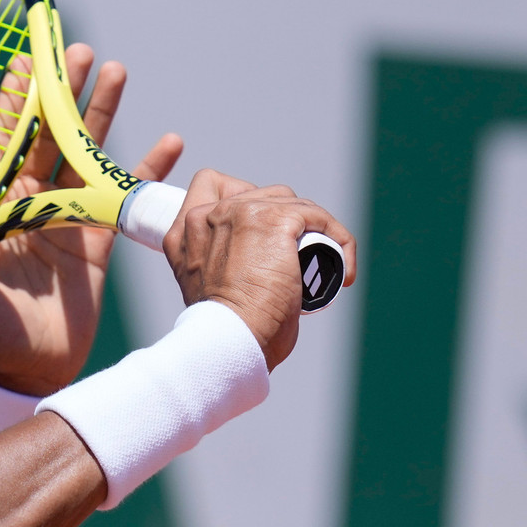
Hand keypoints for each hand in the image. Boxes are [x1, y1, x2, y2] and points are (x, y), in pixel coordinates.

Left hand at [0, 44, 182, 396]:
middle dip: (64, 93)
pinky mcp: (99, 241)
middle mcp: (32, 206)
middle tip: (78, 50)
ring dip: (103, 114)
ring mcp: (68, 220)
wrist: (32, 371)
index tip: (24, 61)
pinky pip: (126, 195)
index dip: (15, 105)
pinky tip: (170, 141)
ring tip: (117, 69)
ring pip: (88, 154)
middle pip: (51, 137)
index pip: (5, 145)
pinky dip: (146, 170)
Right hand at [164, 168, 357, 369]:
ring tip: (321, 264)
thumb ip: (212, 265)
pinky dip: (339, 241)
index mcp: (182, 232)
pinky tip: (344, 272)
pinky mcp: (274, 220)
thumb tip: (250, 265)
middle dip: (282, 218)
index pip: (210, 184)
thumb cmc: (223, 332)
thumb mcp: (202, 288)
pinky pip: (319, 218)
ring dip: (311, 227)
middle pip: (259, 193)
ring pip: (291, 202)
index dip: (239, 198)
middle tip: (293, 257)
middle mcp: (207, 215)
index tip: (255, 229)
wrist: (230, 341)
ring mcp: (240, 213)